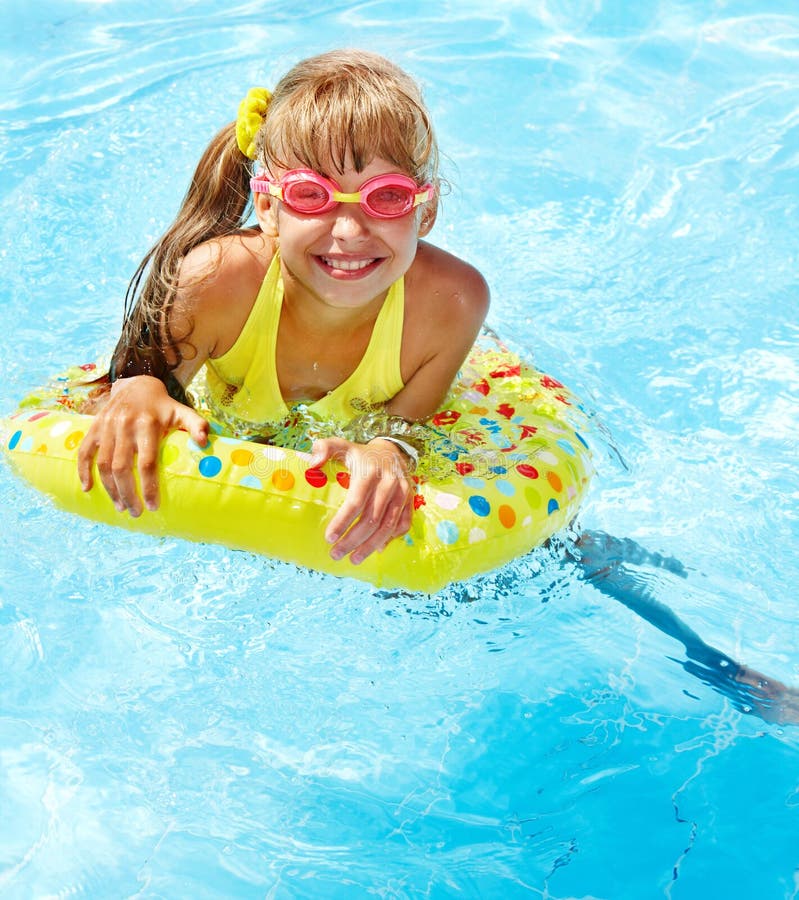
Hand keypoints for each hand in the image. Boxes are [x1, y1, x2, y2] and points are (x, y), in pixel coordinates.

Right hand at [77, 375, 208, 516]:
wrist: (136, 385)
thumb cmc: (163, 406)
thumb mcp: (182, 412)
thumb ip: (197, 425)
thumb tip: (204, 442)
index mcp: (147, 425)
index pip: (146, 462)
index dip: (149, 486)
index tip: (153, 506)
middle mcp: (124, 427)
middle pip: (122, 468)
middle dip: (128, 494)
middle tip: (136, 512)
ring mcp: (106, 428)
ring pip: (103, 464)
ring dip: (110, 489)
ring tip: (120, 507)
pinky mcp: (94, 428)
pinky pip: (84, 452)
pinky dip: (83, 471)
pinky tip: (87, 488)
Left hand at [307, 437, 414, 564]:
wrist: (392, 451)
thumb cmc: (360, 454)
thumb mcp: (341, 446)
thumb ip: (323, 449)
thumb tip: (312, 464)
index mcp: (369, 472)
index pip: (356, 502)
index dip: (342, 521)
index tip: (329, 537)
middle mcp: (389, 484)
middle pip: (371, 519)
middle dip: (353, 540)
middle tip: (336, 554)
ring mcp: (402, 494)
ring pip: (388, 526)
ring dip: (370, 546)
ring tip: (354, 559)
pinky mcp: (410, 501)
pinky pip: (403, 525)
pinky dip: (389, 539)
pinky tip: (375, 549)